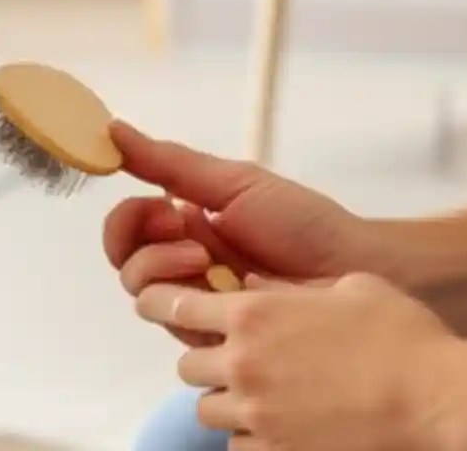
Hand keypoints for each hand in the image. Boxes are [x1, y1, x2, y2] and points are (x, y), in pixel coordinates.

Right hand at [104, 123, 390, 314]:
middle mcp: (184, 267)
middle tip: (188, 235)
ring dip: (164, 272)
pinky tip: (227, 292)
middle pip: (126, 264)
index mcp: (185, 226)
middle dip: (144, 246)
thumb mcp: (235, 184)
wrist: (355, 269)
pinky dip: (189, 305)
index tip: (166, 208)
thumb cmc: (305, 224)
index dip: (131, 220)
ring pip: (144, 298)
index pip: (127, 228)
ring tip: (207, 261)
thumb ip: (169, 162)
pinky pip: (175, 327)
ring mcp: (199, 304)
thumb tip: (111, 129)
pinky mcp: (215, 337)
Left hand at [138, 273, 453, 450]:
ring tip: (264, 399)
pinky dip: (250, 438)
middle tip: (238, 362)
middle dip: (207, 362)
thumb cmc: (404, 337)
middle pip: (186, 366)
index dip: (163, 303)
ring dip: (227, 403)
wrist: (440, 400)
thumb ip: (292, 285)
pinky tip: (282, 428)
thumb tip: (258, 283)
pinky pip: (237, 447)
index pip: (173, 304)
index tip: (159, 304)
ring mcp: (257, 414)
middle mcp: (243, 364)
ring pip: (207, 411)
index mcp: (253, 314)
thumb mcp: (347, 287)